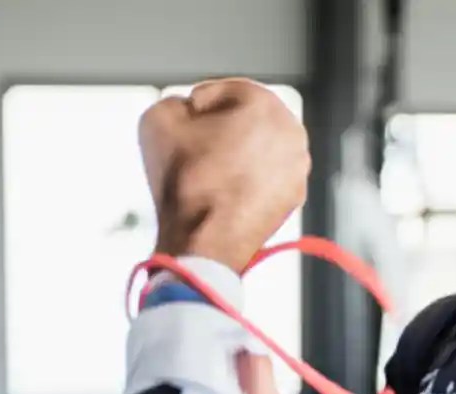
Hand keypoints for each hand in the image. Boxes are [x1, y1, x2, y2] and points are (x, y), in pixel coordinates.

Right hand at [138, 78, 309, 273]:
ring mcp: (297, 166)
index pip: (226, 90)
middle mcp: (291, 131)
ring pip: (260, 146)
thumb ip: (175, 101)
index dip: (198, 104)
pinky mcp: (294, 195)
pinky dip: (248, 177)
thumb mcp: (158, 119)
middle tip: (195, 146)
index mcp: (264, 103)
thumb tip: (187, 110)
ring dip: (236, 152)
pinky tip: (223, 189)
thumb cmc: (184, 182)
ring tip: (208, 170)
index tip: (185, 122)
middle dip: (222, 127)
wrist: (204, 241)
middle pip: (249, 118)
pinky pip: (267, 174)